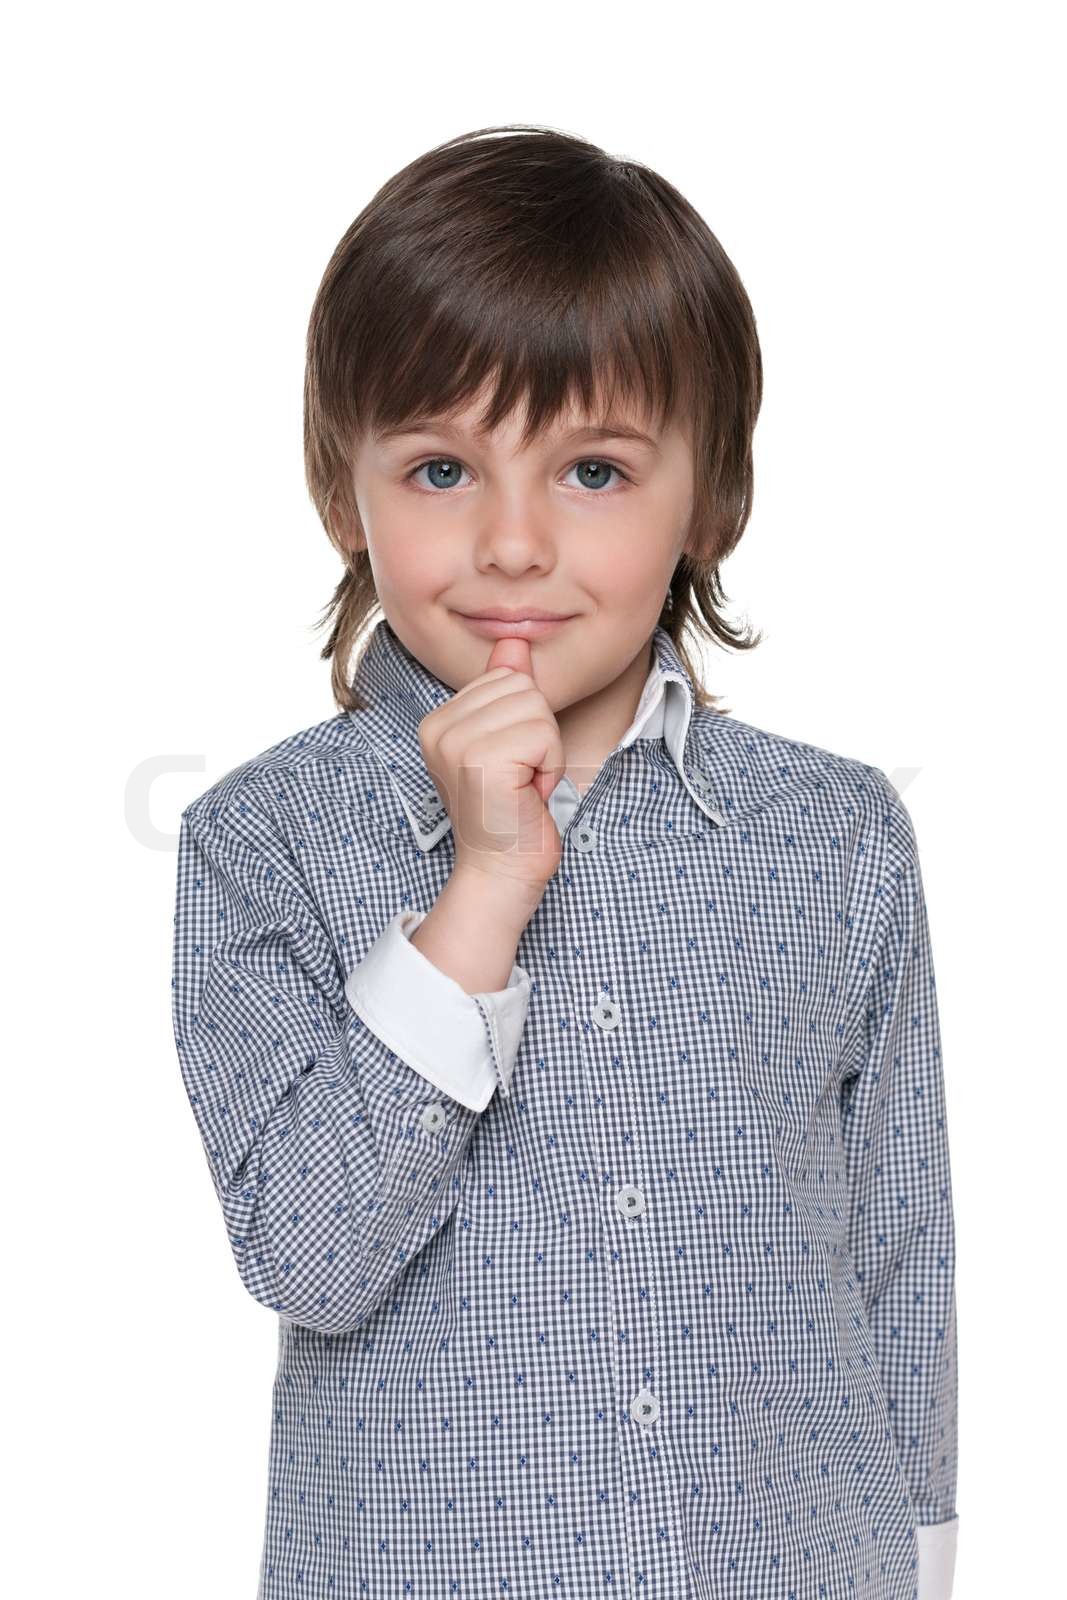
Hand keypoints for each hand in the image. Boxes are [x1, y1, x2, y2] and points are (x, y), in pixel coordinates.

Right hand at [418, 636, 566, 895]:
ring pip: (536, 707)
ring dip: (546, 750)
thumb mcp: (506, 742)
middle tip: (520, 777)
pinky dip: (550, 766)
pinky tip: (529, 793)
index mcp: (438, 720)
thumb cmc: (509, 812)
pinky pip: (544, 733)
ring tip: (523, 785)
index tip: (510, 764)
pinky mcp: (483, 759)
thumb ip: (506, 691)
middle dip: (539, 732)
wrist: (501, 871)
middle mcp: (439, 726)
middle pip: (522, 686)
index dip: (525, 721)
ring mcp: (457, 742)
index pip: (506, 677)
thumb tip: (514, 642)